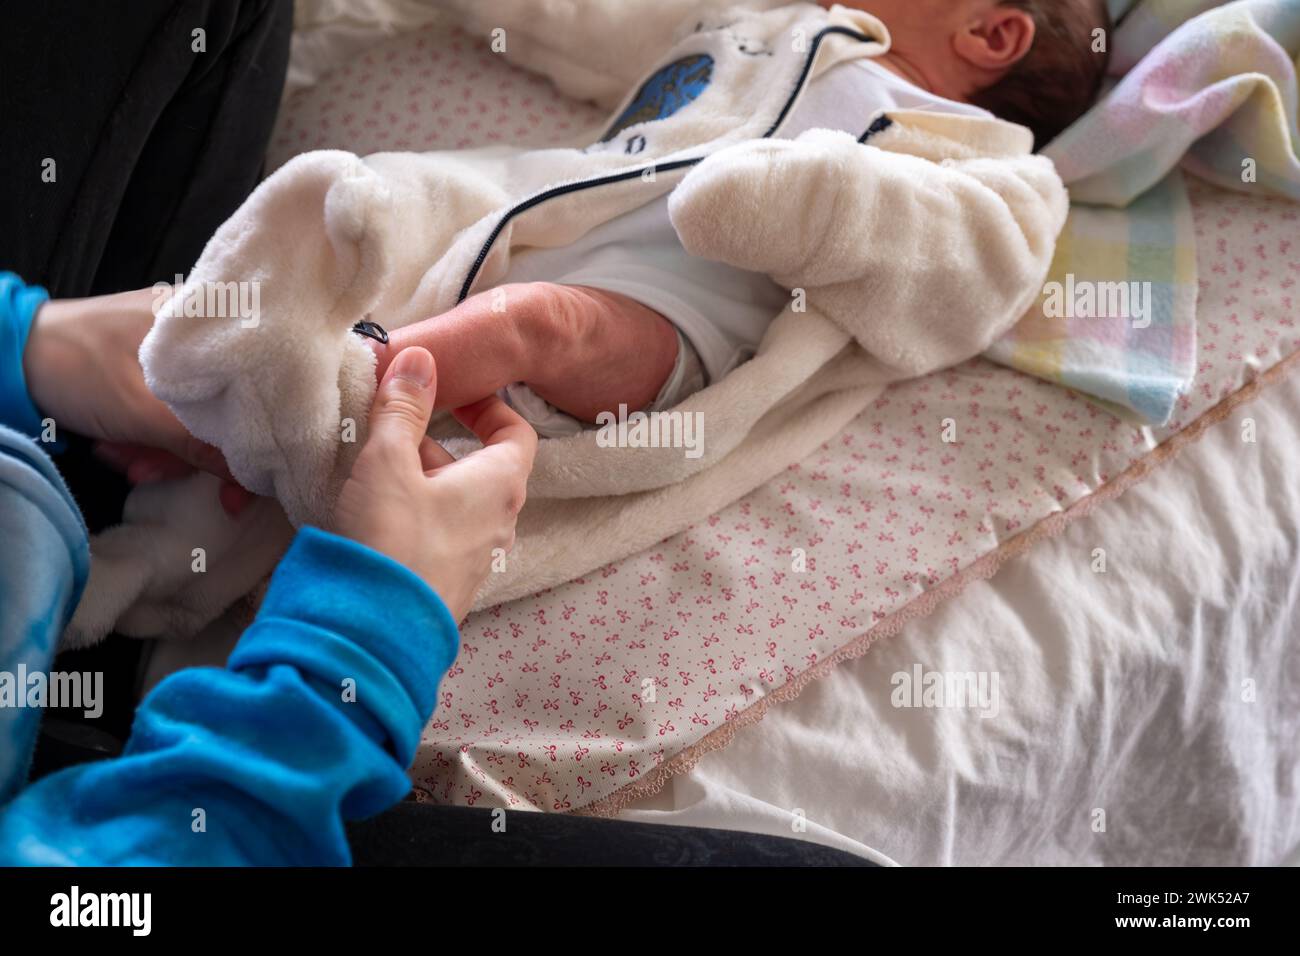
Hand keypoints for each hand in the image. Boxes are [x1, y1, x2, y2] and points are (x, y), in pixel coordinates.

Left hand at [22, 288, 251, 514]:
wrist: (8, 357)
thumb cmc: (75, 365)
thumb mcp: (140, 409)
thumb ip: (199, 442)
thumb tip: (251, 478)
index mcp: (207, 320)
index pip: (257, 381)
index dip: (255, 433)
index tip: (240, 481)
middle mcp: (199, 332)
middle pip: (228, 406)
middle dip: (191, 451)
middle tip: (153, 472)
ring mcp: (175, 352)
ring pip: (199, 416)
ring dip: (163, 450)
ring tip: (126, 459)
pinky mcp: (154, 371)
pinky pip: (174, 413)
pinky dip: (150, 438)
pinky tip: (121, 446)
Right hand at [332, 346, 537, 620]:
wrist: (372, 634)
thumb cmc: (390, 540)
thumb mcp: (388, 462)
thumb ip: (403, 408)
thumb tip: (419, 359)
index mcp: (501, 485)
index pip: (517, 432)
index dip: (489, 407)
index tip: (453, 393)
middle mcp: (500, 524)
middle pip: (481, 467)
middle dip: (437, 443)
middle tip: (392, 430)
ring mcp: (476, 560)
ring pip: (456, 504)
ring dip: (422, 481)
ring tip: (372, 471)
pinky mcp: (447, 586)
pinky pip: (439, 537)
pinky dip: (416, 516)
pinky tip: (374, 516)